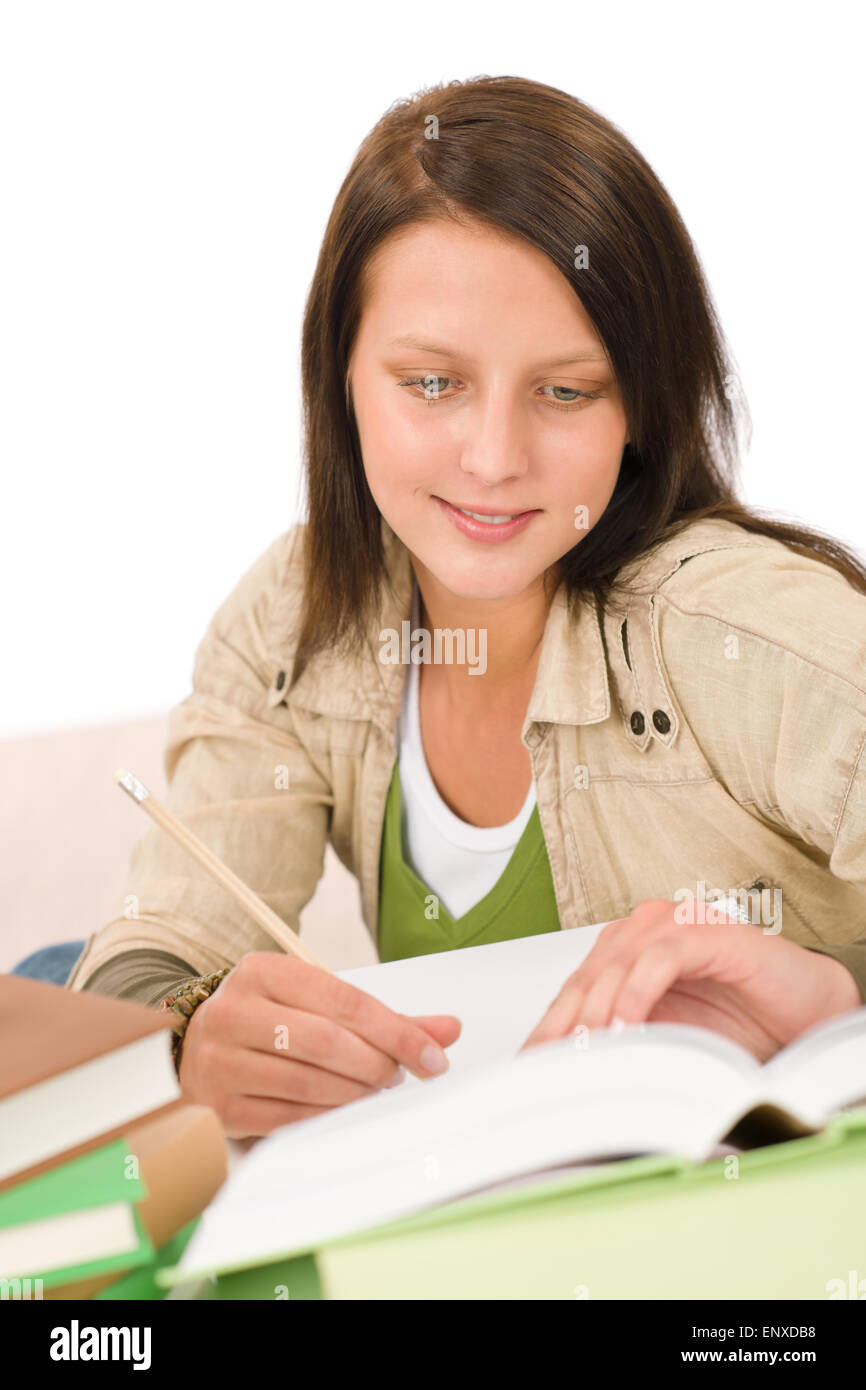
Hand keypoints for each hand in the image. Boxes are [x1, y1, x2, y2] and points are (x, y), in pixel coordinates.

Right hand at [177, 951, 460, 1137]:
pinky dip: (327, 1116)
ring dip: (356, 1093)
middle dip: (378, 1064)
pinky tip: (343, 1109)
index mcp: (262, 972)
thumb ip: (381, 1016)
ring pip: (309, 1082)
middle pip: (327, 1042)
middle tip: (399, 1075)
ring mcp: (219, 1060)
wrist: (195, 1047)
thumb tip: (449, 1029)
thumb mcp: (315, 1000)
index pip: (344, 1000)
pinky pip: (288, 1117)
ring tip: (374, 1090)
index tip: (434, 1056)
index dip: (397, 1031)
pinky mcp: (218, 1106)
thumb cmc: (269, 1020)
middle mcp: (233, 1011)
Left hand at [519, 899, 861, 1061]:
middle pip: (586, 979)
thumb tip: (571, 1080)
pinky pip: (660, 959)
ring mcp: (673, 925)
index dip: (549, 1030)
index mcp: (623, 952)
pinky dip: (639, 993)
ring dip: (596, 1012)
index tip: (529, 1069)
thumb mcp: (665, 1040)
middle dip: (563, 1026)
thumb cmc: (738, 1022)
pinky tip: (626, 1025)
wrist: (802, 1009)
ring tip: (582, 1052)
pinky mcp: (705, 931)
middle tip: (547, 1067)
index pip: (573, 991)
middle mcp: (640, 931)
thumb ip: (622, 1045)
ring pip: (615, 966)